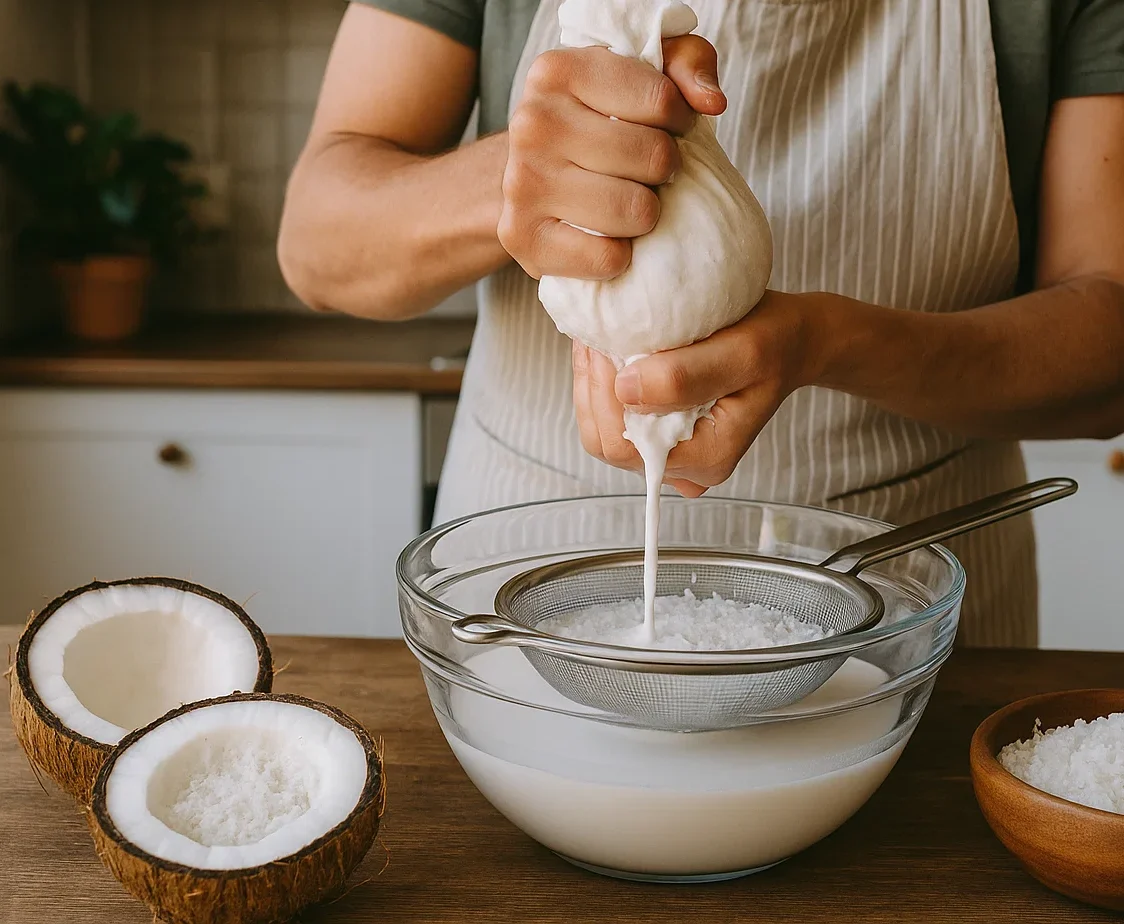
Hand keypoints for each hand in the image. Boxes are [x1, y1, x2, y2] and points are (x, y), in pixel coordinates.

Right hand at [498, 36, 726, 279]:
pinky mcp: (525, 240)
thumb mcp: (639, 73)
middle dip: (664, 169)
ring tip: (627, 200)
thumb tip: (711, 102)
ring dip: (645, 214)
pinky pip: (608, 258)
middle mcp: (532, 124)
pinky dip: (620, 255)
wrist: (526, 174)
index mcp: (557, 71)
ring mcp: (522, 184)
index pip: (661, 100)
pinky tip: (607, 236)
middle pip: (653, 157)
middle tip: (645, 171)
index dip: (680, 120)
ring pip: (635, 211)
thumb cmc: (595, 121)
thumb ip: (686, 63)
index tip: (667, 127)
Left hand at [572, 291, 826, 495]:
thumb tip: (625, 390)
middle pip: (607, 442)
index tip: (599, 342)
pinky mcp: (662, 436)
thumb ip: (685, 376)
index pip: (624, 444)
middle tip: (593, 336)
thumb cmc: (775, 342)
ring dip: (594, 386)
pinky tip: (608, 353)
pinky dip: (604, 386)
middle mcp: (686, 468)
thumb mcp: (742, 351)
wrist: (790, 340)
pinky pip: (616, 420)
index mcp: (707, 457)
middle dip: (592, 389)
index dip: (601, 394)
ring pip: (605, 431)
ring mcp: (671, 454)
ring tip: (598, 341)